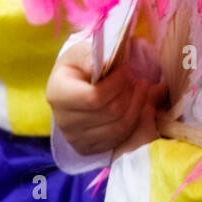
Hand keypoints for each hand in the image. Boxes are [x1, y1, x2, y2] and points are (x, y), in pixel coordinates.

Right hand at [45, 37, 164, 156]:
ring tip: (142, 91)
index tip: (127, 70)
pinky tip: (137, 107)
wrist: (73, 87)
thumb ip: (90, 55)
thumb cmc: (79, 67)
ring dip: (138, 108)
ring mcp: (75, 139)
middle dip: (131, 94)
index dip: (117, 83)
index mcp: (58, 94)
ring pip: (119, 129)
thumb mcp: (81, 53)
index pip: (95, 98)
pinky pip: (120, 140)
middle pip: (111, 114)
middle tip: (139, 81)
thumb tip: (103, 63)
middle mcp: (63, 121)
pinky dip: (135, 123)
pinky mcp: (88, 149)